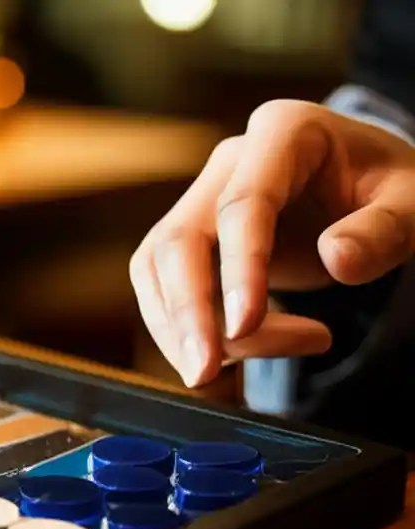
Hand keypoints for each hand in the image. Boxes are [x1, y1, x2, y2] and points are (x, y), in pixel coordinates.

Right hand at [130, 99, 414, 386]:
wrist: (367, 191)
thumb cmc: (390, 191)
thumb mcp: (413, 202)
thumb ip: (385, 229)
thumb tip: (337, 258)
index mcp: (284, 134)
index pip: (243, 205)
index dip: (238, 269)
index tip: (244, 328)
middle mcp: (228, 164)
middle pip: (179, 241)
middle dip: (187, 312)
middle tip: (206, 373)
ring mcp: (200, 201)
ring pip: (158, 270)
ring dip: (178, 331)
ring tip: (229, 376)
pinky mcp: (189, 242)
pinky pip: (164, 291)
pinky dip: (183, 334)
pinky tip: (225, 365)